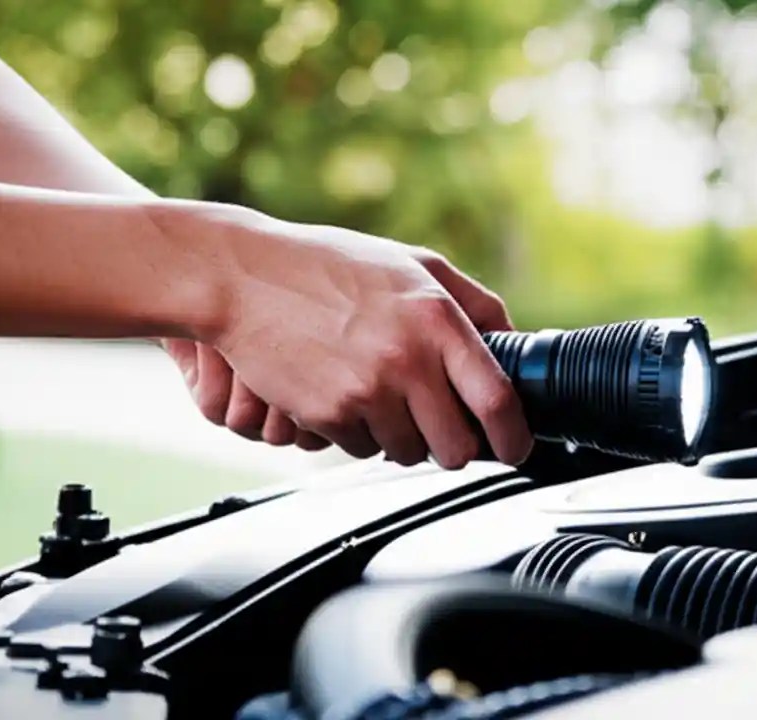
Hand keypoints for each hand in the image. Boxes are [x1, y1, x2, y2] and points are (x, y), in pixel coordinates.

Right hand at [165, 205, 532, 468]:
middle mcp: (407, 358)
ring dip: (404, 438)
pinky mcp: (329, 415)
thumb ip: (473, 304)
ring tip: (383, 396)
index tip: (514, 447)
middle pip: (458, 447)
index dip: (514, 437)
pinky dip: (361, 433)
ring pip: (409, 454)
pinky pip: (364, 449)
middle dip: (456, 448)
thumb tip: (514, 345)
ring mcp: (367, 391)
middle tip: (444, 430)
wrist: (242, 277)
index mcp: (438, 319)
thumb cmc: (328, 266)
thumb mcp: (414, 264)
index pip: (497, 400)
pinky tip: (346, 394)